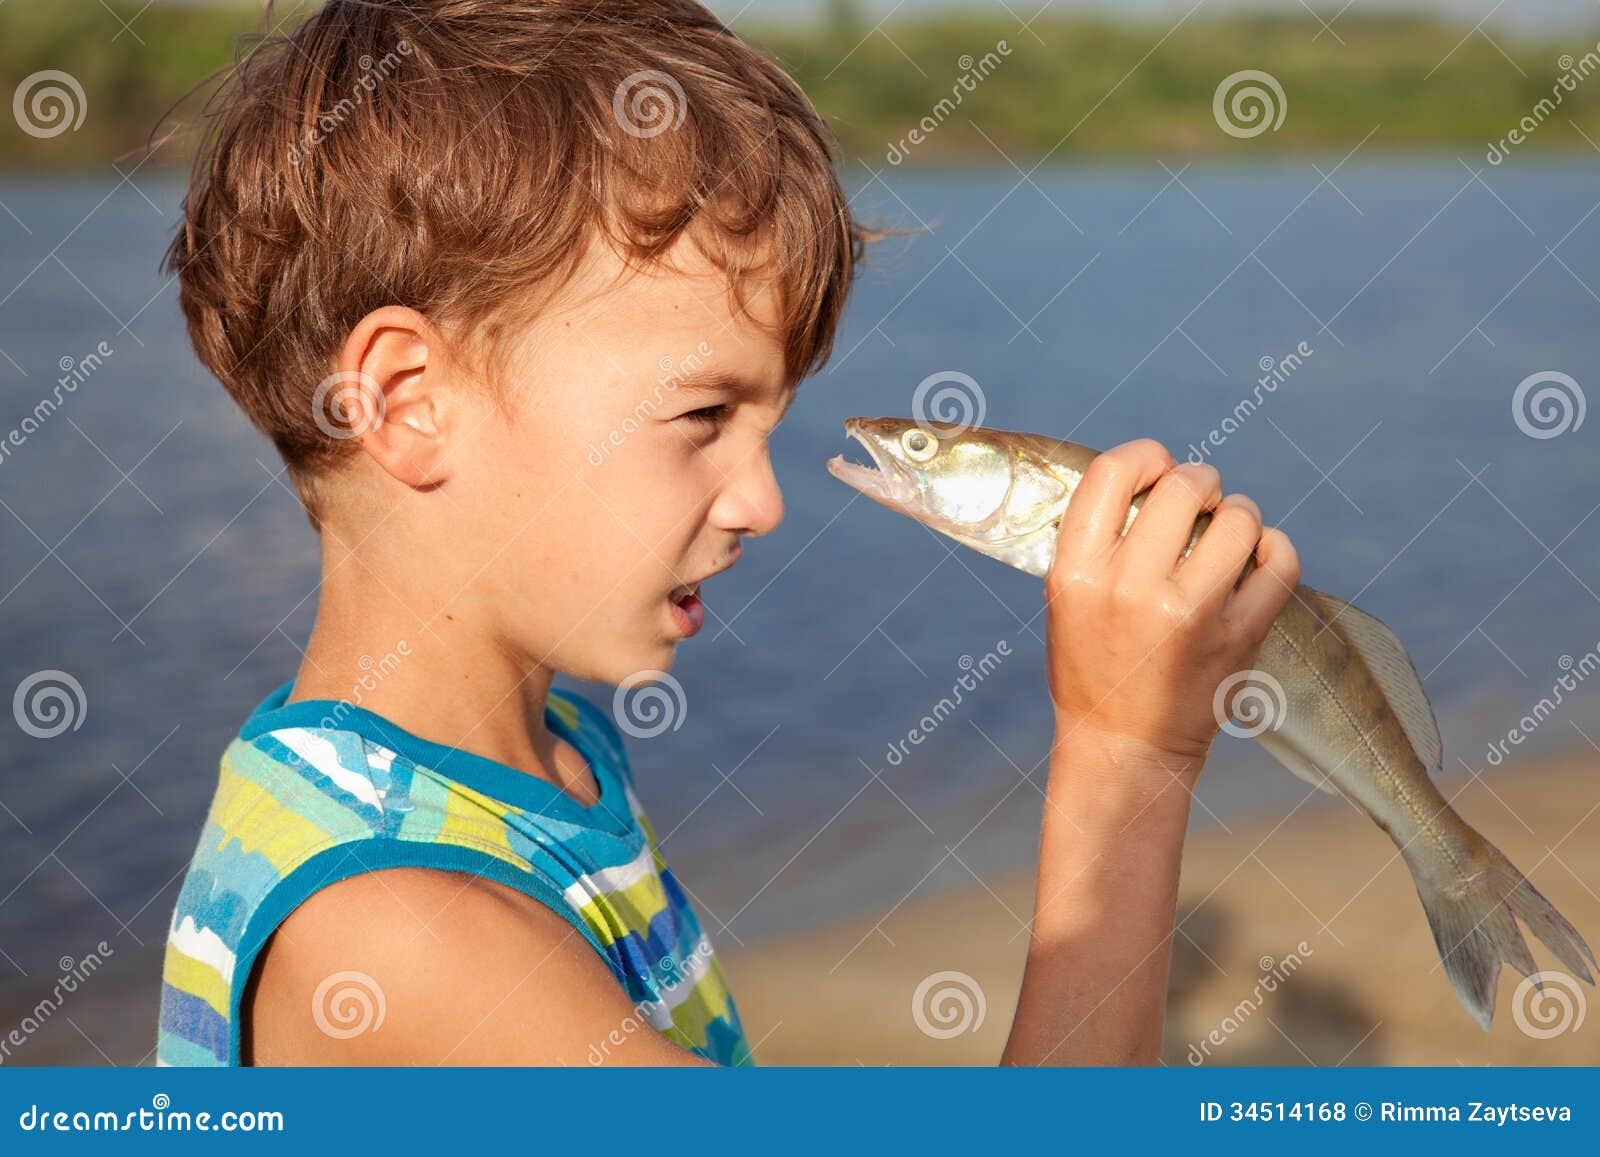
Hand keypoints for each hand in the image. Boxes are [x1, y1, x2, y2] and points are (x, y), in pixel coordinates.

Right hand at [1042, 439, 1299, 772]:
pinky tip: (1260, 555)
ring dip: (1239, 514)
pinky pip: (1279, 562)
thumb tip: (1153, 476)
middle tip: (1202, 498)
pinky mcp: (1237, 637)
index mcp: (1078, 573)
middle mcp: (1130, 588)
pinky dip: (1275, 548)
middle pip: (1183, 485)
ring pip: (1238, 518)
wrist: (1123, 747)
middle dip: (1200, 481)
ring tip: (1230, 530)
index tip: (1158, 467)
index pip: (1112, 473)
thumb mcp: (1066, 598)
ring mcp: (1189, 613)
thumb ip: (1098, 540)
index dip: (1144, 455)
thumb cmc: (1092, 665)